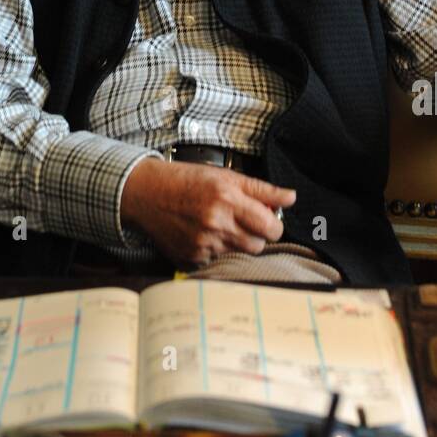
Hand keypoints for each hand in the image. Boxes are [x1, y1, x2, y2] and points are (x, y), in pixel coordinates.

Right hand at [120, 160, 295, 266]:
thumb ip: (261, 189)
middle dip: (256, 235)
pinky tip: (201, 233)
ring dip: (235, 242)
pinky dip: (214, 250)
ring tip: (218, 224)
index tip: (267, 219)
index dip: (274, 225)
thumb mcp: (225, 175)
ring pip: (238, 253)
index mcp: (228, 199)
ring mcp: (203, 244)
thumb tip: (290, 197)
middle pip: (258, 245)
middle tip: (242, 221)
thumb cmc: (186, 180)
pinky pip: (216, 261)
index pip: (271, 227)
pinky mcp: (191, 258)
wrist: (146, 193)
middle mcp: (216, 223)